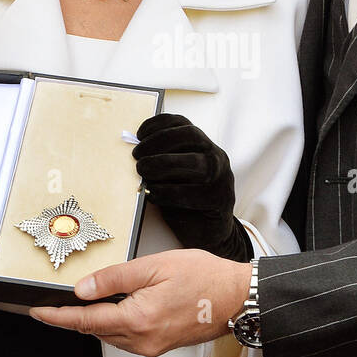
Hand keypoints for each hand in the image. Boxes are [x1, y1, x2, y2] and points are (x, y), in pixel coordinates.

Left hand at [30, 250, 252, 356]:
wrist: (237, 299)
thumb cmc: (205, 278)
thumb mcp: (155, 267)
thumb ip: (115, 278)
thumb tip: (83, 289)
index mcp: (138, 320)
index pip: (85, 321)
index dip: (58, 316)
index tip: (38, 311)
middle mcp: (142, 340)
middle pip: (95, 330)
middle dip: (74, 317)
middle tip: (55, 301)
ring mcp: (151, 347)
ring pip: (110, 335)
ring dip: (95, 320)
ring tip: (86, 300)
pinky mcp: (159, 347)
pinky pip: (126, 338)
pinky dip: (114, 324)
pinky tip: (115, 308)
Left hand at [133, 113, 252, 259]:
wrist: (208, 232)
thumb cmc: (185, 201)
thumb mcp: (172, 176)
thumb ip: (161, 162)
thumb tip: (136, 154)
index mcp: (202, 146)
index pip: (182, 123)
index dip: (159, 124)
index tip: (138, 135)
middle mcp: (215, 157)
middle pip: (191, 136)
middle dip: (160, 142)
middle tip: (137, 156)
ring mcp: (221, 178)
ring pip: (196, 163)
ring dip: (164, 165)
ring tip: (143, 172)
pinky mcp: (219, 201)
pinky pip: (192, 193)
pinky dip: (168, 192)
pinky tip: (153, 195)